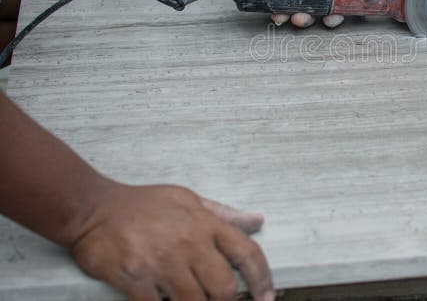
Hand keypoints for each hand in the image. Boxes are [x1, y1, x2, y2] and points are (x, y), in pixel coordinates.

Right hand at [70, 183, 273, 300]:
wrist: (93, 209)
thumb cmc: (144, 204)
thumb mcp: (188, 200)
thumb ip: (224, 215)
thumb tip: (257, 221)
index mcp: (204, 224)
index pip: (247, 252)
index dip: (262, 279)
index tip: (268, 297)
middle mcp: (188, 244)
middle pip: (223, 288)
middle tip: (215, 300)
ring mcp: (161, 263)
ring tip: (187, 297)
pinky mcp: (134, 279)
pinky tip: (160, 300)